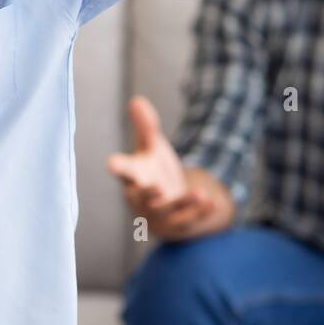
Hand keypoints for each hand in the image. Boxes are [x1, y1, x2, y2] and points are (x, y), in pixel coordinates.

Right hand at [106, 95, 233, 240]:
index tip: (112, 162)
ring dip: (184, 204)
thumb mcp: (151, 147)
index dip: (117, 166)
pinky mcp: (176, 225)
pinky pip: (187, 221)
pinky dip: (200, 213)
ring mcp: (158, 214)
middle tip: (157, 187)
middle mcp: (141, 198)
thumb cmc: (152, 172)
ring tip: (199, 193)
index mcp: (131, 177)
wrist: (166, 203)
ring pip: (169, 212)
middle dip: (148, 195)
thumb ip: (145, 127)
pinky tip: (212, 202)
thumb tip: (136, 100)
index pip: (122, 171)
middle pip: (142, 198)